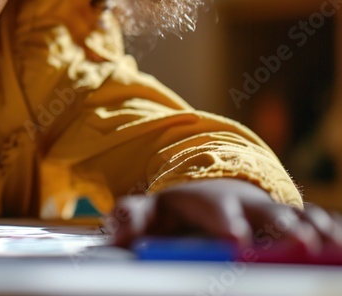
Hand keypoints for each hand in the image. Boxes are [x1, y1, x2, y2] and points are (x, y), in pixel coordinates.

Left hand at [109, 179, 341, 255]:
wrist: (209, 192)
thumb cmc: (176, 212)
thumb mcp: (149, 211)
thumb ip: (132, 219)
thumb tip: (118, 234)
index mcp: (205, 201)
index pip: (215, 210)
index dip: (227, 223)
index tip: (237, 239)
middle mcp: (244, 203)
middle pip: (266, 213)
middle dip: (282, 227)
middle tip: (298, 244)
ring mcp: (273, 211)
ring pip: (299, 218)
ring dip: (314, 230)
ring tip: (326, 245)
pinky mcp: (296, 221)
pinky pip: (320, 223)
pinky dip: (331, 231)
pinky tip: (338, 244)